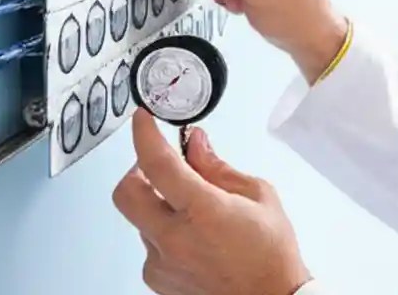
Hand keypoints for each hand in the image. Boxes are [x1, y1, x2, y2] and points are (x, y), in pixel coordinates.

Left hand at [113, 110, 312, 294]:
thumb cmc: (271, 255)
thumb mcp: (259, 195)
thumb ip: (219, 168)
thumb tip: (195, 145)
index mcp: (202, 211)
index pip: (157, 163)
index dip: (144, 134)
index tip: (143, 120)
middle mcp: (174, 238)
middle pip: (126, 192)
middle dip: (137, 171)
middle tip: (160, 165)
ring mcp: (162, 262)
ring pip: (140, 218)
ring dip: (159, 205)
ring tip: (195, 212)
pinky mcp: (158, 279)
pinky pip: (150, 244)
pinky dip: (165, 233)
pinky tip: (195, 238)